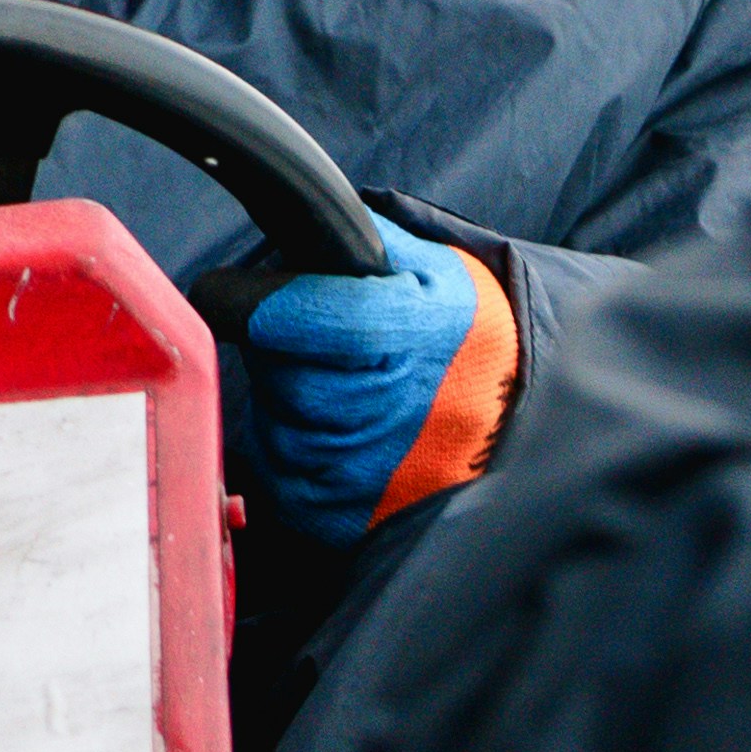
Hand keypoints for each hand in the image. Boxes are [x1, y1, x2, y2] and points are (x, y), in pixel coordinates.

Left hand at [235, 217, 518, 548]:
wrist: (526, 422)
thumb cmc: (465, 335)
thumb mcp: (431, 267)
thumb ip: (353, 242)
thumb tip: (279, 232)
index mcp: (406, 329)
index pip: (285, 316)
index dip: (245, 300)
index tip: (224, 292)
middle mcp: (388, 407)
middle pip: (278, 373)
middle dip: (283, 355)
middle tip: (324, 350)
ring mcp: (368, 472)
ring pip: (277, 427)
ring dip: (293, 408)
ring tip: (349, 396)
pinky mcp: (348, 519)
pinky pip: (284, 478)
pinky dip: (298, 455)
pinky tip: (344, 438)